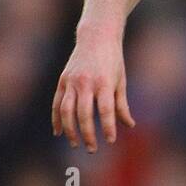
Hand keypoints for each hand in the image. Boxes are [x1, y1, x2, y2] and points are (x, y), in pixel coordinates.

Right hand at [51, 29, 134, 151]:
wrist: (96, 36)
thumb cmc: (113, 60)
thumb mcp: (121, 80)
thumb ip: (122, 105)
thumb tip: (129, 125)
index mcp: (104, 82)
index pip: (106, 110)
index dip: (108, 127)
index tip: (110, 141)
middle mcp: (86, 82)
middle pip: (84, 114)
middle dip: (88, 134)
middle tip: (92, 149)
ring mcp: (72, 81)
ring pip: (67, 111)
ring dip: (71, 130)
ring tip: (76, 144)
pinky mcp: (63, 80)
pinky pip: (57, 103)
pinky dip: (57, 119)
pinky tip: (59, 132)